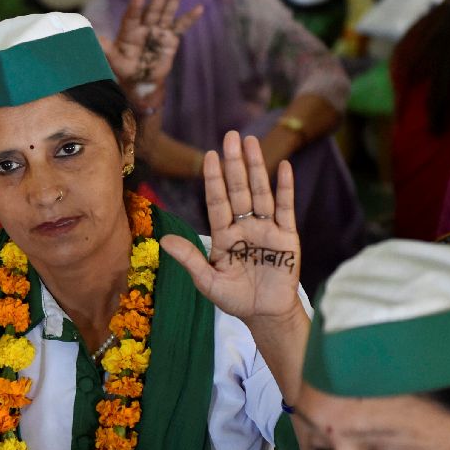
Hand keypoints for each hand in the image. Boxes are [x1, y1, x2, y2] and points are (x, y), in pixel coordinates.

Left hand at [103, 0, 202, 113]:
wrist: (142, 80)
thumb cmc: (127, 71)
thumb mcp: (116, 63)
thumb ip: (107, 52)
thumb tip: (96, 40)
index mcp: (129, 31)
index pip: (132, 16)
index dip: (135, 6)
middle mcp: (144, 26)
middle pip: (152, 10)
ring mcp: (159, 30)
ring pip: (166, 12)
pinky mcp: (171, 37)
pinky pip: (181, 26)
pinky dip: (190, 18)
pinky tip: (199, 8)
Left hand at [160, 130, 300, 321]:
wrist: (265, 314)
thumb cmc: (234, 299)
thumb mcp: (207, 282)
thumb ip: (189, 259)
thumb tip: (163, 241)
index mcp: (223, 235)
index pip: (217, 201)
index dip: (214, 179)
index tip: (209, 156)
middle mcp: (244, 226)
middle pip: (238, 189)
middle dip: (234, 163)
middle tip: (231, 135)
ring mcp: (266, 229)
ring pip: (260, 192)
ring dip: (256, 167)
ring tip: (251, 142)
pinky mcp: (287, 236)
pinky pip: (286, 208)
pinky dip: (285, 188)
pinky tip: (284, 167)